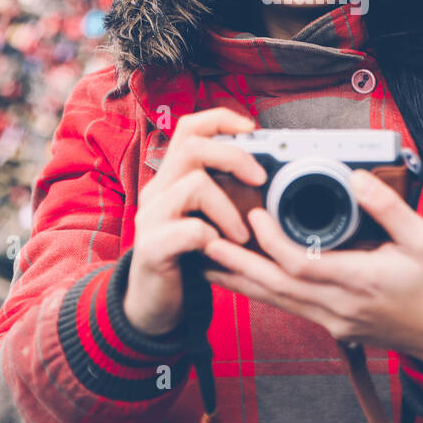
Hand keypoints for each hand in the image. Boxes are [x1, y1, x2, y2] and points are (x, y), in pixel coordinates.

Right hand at [123, 108, 267, 335]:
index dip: (221, 119)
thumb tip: (271, 177)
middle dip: (234, 156)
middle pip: (191, 145)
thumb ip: (226, 194)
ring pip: (194, 185)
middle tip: (260, 180)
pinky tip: (219, 251)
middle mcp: (157, 190)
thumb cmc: (189, 257)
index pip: (189, 128)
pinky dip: (213, 237)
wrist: (154, 303)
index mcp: (172, 178)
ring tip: (242, 235)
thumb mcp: (207, 218)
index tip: (253, 129)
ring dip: (229, 208)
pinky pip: (189, 230)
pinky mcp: (151, 248)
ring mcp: (150, 218)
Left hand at [199, 169, 422, 366]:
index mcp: (359, 280)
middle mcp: (339, 306)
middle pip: (275, 287)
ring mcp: (333, 320)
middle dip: (237, 265)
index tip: (254, 215)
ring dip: (242, 281)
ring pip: (276, 302)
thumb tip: (357, 178)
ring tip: (210, 263)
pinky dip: (263, 292)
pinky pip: (289, 308)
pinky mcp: (333, 325)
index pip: (299, 264)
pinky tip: (246, 280)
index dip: (270, 240)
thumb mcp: (422, 239)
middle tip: (206, 243)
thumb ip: (387, 207)